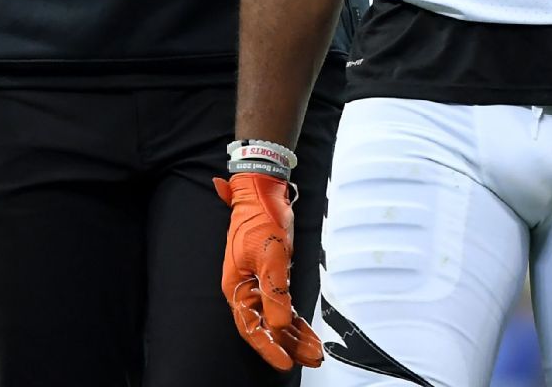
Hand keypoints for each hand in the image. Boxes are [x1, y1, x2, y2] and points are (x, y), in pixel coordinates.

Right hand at [215, 172, 322, 370]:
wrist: (264, 190)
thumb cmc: (262, 217)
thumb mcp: (271, 253)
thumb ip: (275, 291)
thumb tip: (280, 324)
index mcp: (237, 286)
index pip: (251, 326)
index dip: (269, 346)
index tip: (285, 362)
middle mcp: (245, 289)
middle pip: (266, 326)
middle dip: (289, 345)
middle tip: (312, 358)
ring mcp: (258, 284)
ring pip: (277, 318)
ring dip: (295, 335)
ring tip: (315, 351)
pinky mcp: (271, 276)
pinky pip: (283, 305)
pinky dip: (296, 318)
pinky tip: (308, 330)